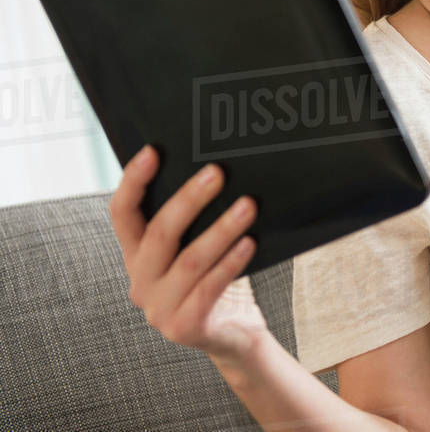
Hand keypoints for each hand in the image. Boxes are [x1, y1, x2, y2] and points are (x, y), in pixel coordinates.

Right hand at [109, 145, 266, 363]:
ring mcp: (159, 308)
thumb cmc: (218, 280)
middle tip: (217, 173)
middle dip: (189, 200)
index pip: (122, 215)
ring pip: (189, 260)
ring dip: (221, 229)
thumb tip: (217, 170)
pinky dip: (231, 263)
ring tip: (249, 205)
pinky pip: (209, 288)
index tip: (153, 151)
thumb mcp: (198, 248)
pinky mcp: (184, 327)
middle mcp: (140, 282)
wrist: (235, 335)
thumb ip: (194, 222)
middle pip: (158, 233)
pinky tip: (250, 243)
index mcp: (137, 257)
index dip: (133, 182)